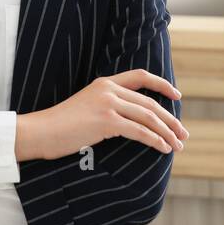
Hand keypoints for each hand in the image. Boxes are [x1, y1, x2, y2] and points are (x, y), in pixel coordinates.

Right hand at [19, 69, 187, 161]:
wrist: (40, 131)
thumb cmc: (61, 126)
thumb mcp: (86, 107)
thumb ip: (107, 107)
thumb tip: (129, 121)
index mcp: (104, 83)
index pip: (140, 76)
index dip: (162, 85)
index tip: (177, 96)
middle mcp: (108, 89)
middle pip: (150, 102)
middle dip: (171, 120)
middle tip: (184, 134)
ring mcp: (107, 104)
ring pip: (148, 117)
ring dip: (167, 133)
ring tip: (177, 145)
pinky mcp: (106, 121)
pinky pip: (139, 131)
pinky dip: (155, 140)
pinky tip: (163, 148)